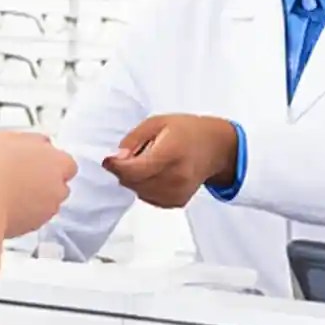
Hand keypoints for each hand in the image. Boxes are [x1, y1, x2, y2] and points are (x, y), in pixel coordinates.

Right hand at [0, 130, 77, 237]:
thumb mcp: (6, 136)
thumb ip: (26, 140)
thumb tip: (30, 142)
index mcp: (59, 161)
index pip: (66, 162)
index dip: (50, 160)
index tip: (35, 159)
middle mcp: (59, 187)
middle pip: (58, 183)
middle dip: (44, 181)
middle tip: (23, 175)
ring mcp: (48, 209)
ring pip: (46, 202)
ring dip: (34, 197)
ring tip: (11, 191)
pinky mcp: (33, 226)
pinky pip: (32, 218)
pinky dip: (22, 213)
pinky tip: (5, 205)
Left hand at [101, 115, 237, 208]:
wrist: (215, 148)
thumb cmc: (188, 132)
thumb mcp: (157, 122)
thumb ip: (133, 139)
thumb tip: (117, 157)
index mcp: (171, 153)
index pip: (135, 169)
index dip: (116, 166)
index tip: (109, 159)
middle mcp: (176, 177)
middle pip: (133, 182)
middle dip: (125, 170)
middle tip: (135, 153)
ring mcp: (178, 192)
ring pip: (138, 191)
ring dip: (135, 178)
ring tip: (150, 161)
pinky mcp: (177, 202)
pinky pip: (147, 197)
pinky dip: (144, 186)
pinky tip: (157, 172)